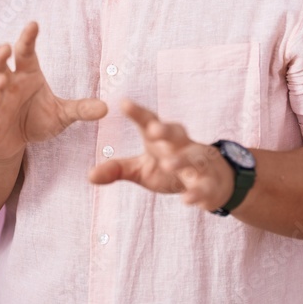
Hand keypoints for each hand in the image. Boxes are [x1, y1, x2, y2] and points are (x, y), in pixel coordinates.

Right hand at [0, 21, 106, 160]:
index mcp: (26, 74)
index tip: (34, 24)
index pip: (24, 52)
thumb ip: (80, 109)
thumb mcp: (61, 114)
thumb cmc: (36, 119)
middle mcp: (7, 84)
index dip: (27, 38)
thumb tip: (107, 108)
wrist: (13, 143)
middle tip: (5, 49)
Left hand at [88, 98, 234, 211]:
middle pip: (175, 133)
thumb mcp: (142, 169)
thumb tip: (89, 176)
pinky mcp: (208, 185)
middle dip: (165, 130)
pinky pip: (204, 188)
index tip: (123, 103)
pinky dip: (196, 193)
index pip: (150, 122)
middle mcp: (182, 146)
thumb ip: (118, 169)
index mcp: (163, 139)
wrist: (213, 182)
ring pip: (192, 159)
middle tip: (153, 129)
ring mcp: (198, 164)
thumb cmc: (170, 169)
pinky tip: (188, 200)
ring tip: (167, 164)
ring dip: (180, 160)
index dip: (137, 113)